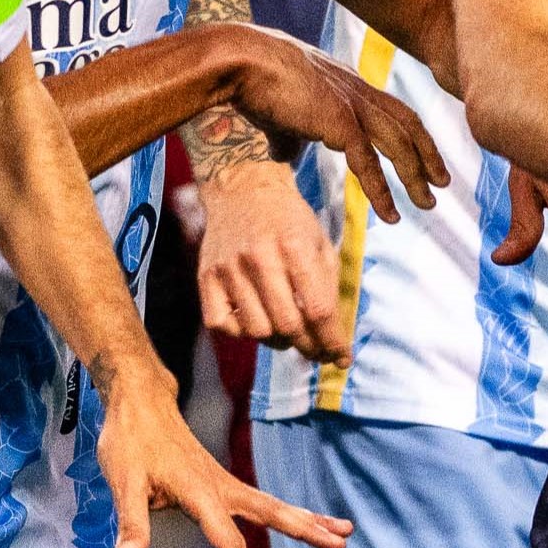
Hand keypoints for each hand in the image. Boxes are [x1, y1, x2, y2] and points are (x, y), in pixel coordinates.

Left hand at [87, 359, 348, 547]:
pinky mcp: (224, 484)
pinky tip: (309, 521)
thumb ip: (131, 522)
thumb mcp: (123, 481)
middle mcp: (222, 488)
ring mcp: (226, 485)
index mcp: (200, 492)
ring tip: (345, 533)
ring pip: (275, 507)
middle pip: (272, 514)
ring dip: (309, 521)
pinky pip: (264, 502)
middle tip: (340, 544)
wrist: (142, 403)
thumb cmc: (130, 441)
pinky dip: (291, 513)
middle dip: (306, 530)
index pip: (226, 540)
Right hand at [197, 160, 347, 360]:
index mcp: (295, 246)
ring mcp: (228, 268)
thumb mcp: (320, 242)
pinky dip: (241, 332)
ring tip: (285, 329)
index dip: (333, 341)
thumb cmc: (289, 220)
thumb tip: (333, 339)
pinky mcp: (206, 276)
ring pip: (256, 331)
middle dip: (308, 347)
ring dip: (276, 340)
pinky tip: (254, 319)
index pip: (318, 309)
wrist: (243, 188)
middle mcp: (259, 257)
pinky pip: (222, 325)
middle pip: (288, 325)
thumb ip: (328, 288)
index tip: (341, 358)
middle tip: (316, 351)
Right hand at [223, 33, 447, 221]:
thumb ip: (291, 136)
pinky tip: (391, 215)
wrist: (241, 62)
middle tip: (442, 182)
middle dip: (428, 154)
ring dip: (416, 176)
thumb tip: (286, 156)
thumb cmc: (254, 84)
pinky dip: (382, 191)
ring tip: (428, 204)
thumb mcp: (281, 113)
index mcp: (348, 84)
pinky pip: (368, 163)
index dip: (412, 134)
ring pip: (399, 143)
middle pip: (407, 123)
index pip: (392, 110)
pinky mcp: (339, 121)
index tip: (424, 157)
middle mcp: (357, 90)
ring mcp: (351, 104)